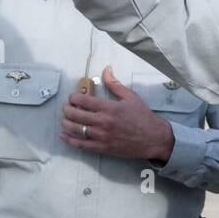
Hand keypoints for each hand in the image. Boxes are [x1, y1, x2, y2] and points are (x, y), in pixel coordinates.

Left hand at [60, 66, 174, 161]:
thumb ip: (115, 84)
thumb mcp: (131, 97)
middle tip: (67, 108)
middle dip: (67, 109)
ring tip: (65, 120)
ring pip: (74, 129)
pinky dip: (69, 140)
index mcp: (109, 108)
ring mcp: (101, 136)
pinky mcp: (102, 148)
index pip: (82, 100)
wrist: (154, 138)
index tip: (73, 97)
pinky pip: (80, 144)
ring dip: (65, 123)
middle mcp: (103, 121)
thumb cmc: (143, 117)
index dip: (73, 97)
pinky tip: (64, 135)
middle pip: (74, 114)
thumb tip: (106, 70)